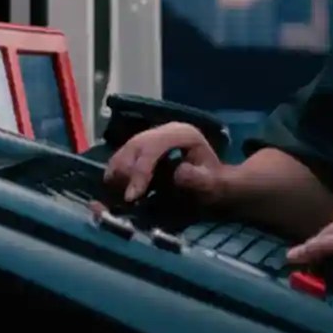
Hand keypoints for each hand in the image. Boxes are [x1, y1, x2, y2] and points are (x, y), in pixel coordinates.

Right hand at [103, 122, 227, 203]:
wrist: (215, 181)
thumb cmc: (214, 183)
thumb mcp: (214, 183)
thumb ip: (199, 179)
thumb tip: (179, 173)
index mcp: (182, 133)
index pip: (153, 146)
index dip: (139, 170)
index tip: (132, 197)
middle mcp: (164, 130)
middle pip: (135, 146)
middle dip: (125, 174)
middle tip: (125, 202)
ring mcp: (152, 137)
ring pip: (124, 151)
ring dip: (118, 175)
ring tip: (122, 199)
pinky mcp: (143, 147)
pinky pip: (121, 158)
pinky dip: (117, 175)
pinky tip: (121, 192)